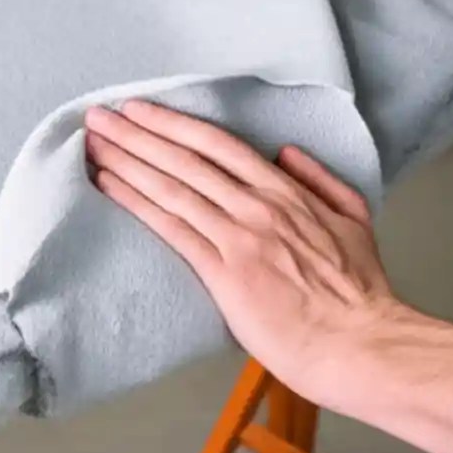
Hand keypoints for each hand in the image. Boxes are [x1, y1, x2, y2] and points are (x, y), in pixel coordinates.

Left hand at [84, 100, 403, 405]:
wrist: (358, 343)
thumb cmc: (359, 293)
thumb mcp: (355, 218)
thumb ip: (322, 180)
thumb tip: (287, 152)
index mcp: (286, 191)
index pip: (218, 144)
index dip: (174, 123)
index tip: (141, 109)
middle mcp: (256, 205)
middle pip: (185, 158)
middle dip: (137, 133)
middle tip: (98, 116)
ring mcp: (238, 237)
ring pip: (172, 186)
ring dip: (128, 160)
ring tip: (93, 143)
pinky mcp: (224, 273)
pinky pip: (171, 228)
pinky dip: (136, 202)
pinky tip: (109, 186)